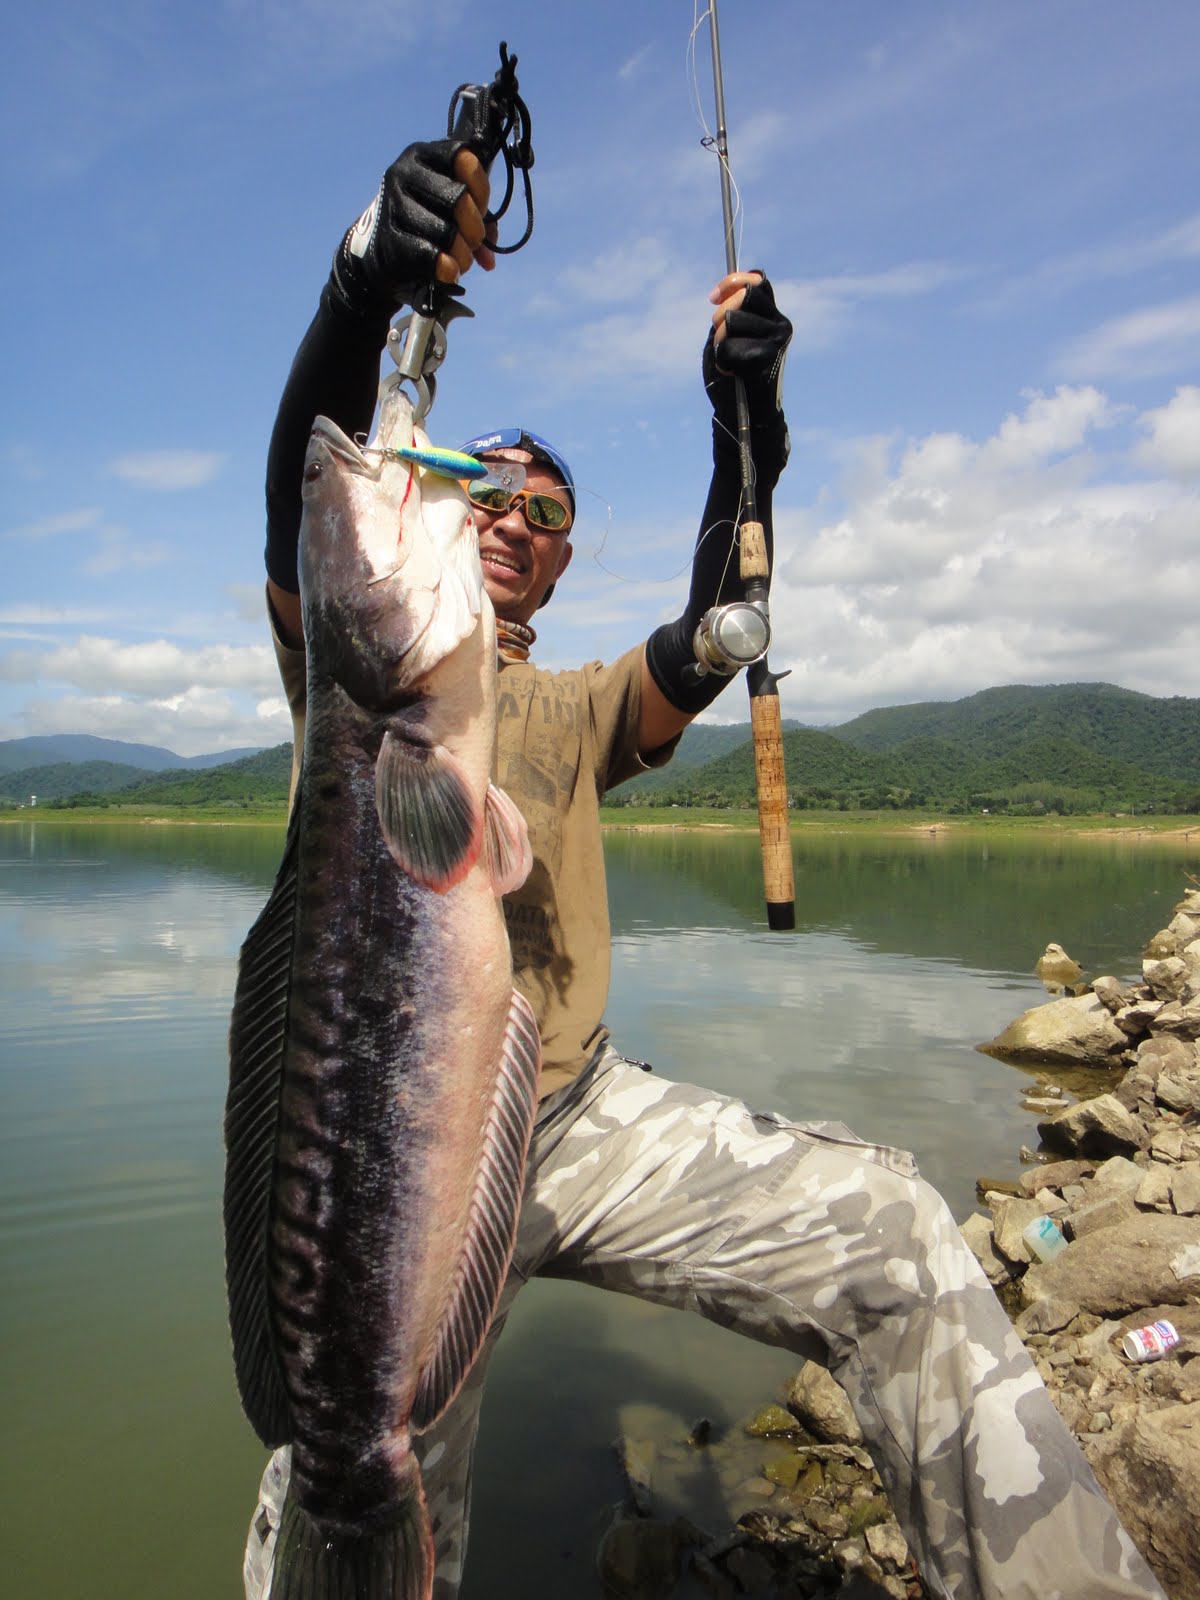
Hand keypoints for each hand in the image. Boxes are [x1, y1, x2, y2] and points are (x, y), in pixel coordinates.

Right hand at [330, 142, 494, 317]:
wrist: (383, 250)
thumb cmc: (425, 219)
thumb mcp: (451, 206)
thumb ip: (477, 215)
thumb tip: (489, 250)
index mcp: (423, 154)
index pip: (462, 157)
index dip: (480, 185)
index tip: (482, 206)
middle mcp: (404, 172)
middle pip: (458, 198)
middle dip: (475, 227)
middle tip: (475, 240)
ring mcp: (393, 203)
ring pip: (445, 231)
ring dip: (463, 253)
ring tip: (463, 260)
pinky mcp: (388, 237)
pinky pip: (427, 253)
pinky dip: (446, 266)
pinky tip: (450, 272)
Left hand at [703, 271, 791, 423]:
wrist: (744, 413)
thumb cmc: (734, 374)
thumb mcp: (729, 336)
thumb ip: (730, 314)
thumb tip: (726, 295)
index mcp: (771, 315)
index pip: (757, 281)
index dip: (733, 282)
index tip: (714, 298)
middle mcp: (780, 323)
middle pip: (745, 294)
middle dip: (722, 313)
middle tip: (718, 334)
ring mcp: (778, 340)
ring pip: (733, 320)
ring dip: (720, 340)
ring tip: (726, 359)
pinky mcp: (770, 357)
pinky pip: (730, 347)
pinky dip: (722, 361)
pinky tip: (732, 372)